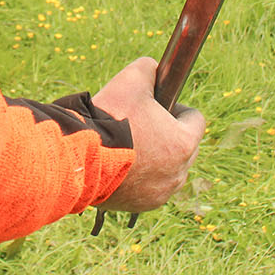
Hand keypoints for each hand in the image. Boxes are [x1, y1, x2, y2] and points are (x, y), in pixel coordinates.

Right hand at [92, 58, 205, 212]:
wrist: (78, 158)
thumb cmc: (108, 118)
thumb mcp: (130, 79)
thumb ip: (148, 69)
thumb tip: (153, 69)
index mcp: (183, 143)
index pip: (195, 120)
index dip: (177, 108)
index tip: (159, 105)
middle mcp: (178, 173)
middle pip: (184, 147)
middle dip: (167, 133)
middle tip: (142, 123)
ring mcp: (160, 193)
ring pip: (168, 169)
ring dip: (156, 157)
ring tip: (130, 144)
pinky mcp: (141, 205)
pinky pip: (150, 187)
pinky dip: (140, 177)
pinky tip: (121, 163)